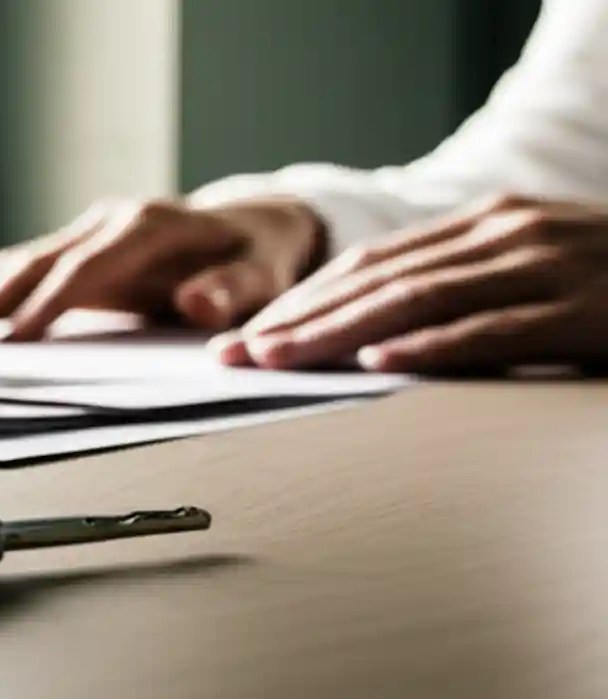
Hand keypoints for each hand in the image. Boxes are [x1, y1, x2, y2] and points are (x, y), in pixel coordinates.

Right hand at [0, 197, 324, 340]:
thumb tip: (197, 303)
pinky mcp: (78, 252)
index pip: (84, 269)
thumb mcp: (267, 274)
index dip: (46, 306)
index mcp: (149, 226)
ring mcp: (88, 234)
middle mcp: (109, 222)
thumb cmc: (261, 257)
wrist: (254, 226)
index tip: (11, 342)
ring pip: (17, 264)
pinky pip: (22, 271)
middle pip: (34, 263)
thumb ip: (237, 291)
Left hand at [211, 195, 607, 372]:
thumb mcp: (524, 270)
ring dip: (338, 333)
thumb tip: (373, 332)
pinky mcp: (582, 309)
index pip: (368, 262)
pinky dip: (433, 348)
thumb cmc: (607, 284)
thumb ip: (458, 288)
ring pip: (419, 300)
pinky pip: (495, 330)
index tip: (246, 336)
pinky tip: (380, 367)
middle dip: (296, 319)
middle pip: (376, 279)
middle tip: (233, 356)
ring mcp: (543, 266)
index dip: (301, 299)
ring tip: (278, 360)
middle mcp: (501, 234)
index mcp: (481, 225)